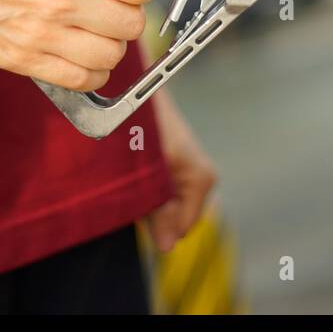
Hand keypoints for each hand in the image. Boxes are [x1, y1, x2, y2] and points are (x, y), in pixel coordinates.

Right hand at [0, 0, 157, 91]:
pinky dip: (90, 72)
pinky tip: (83, 56)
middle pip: (130, 24)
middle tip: (118, 5)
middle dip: (130, 14)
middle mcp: (59, 1)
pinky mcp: (19, 60)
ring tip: (101, 32)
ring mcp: (40, 35)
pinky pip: (79, 80)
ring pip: (110, 57)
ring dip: (112, 44)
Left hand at [146, 93, 217, 251]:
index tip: (138, 202)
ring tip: (131, 171)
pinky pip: (157, 190)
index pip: (181, 227)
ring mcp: (185, 171)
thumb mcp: (150, 171)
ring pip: (162, 205)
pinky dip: (142, 186)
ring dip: (144, 196)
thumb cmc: (144, 121)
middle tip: (132, 183)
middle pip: (172, 217)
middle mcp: (199, 177)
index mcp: (201, 178)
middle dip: (151, 210)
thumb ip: (159, 209)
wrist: (134, 85)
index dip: (158, 223)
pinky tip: (131, 168)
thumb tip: (168, 246)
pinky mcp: (172, 164)